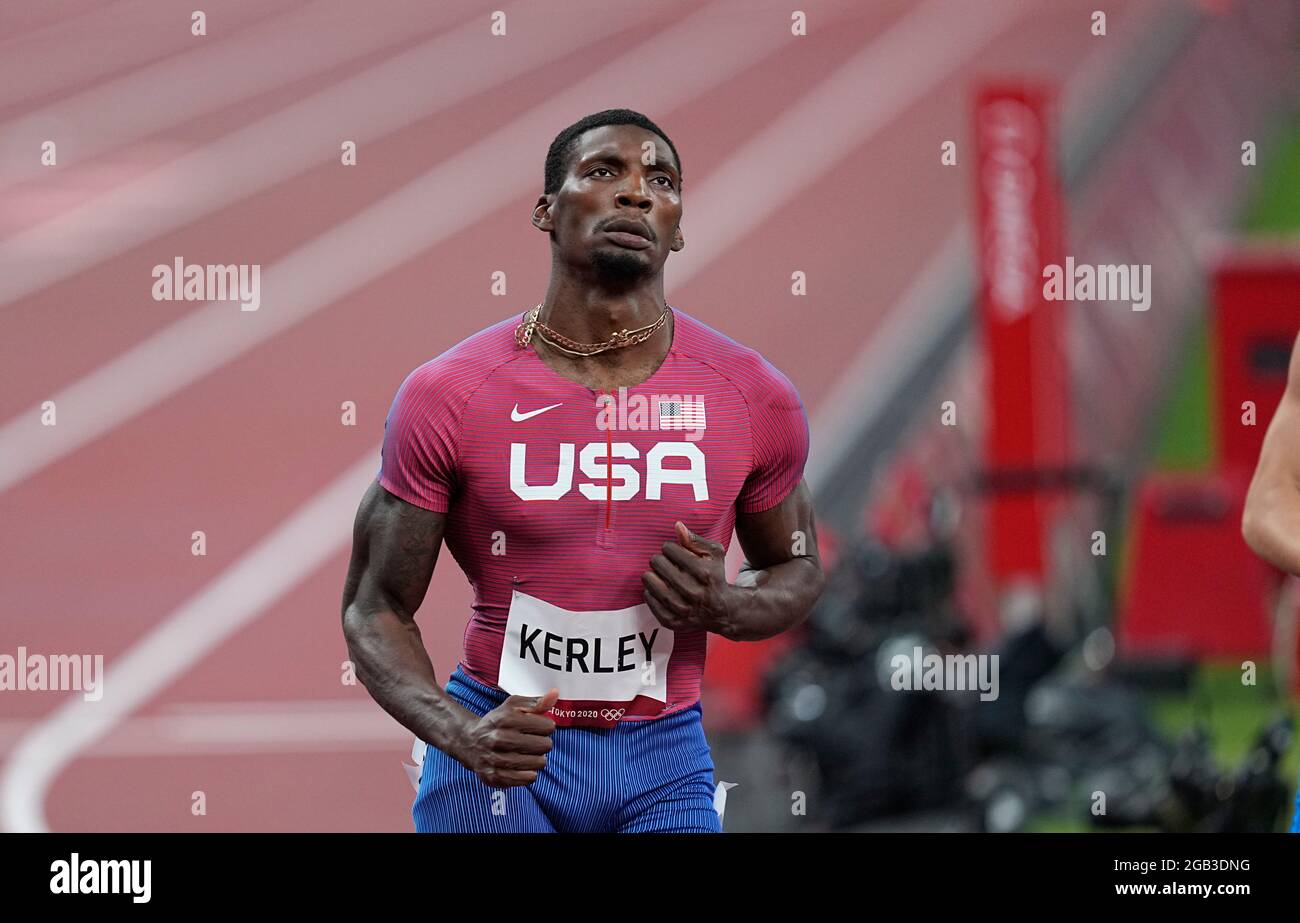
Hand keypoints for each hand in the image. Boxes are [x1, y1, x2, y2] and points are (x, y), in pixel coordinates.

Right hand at [453, 688, 557, 787]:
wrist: (470, 742)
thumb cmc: (497, 723)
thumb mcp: (514, 706)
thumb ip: (536, 702)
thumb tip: (554, 694)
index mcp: (506, 719)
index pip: (547, 726)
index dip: (546, 726)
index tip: (537, 727)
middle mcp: (499, 739)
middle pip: (545, 745)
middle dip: (542, 742)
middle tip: (531, 741)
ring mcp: (496, 759)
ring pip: (539, 763)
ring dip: (537, 758)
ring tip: (526, 753)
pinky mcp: (495, 777)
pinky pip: (528, 779)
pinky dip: (529, 773)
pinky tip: (521, 764)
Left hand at [641, 521, 739, 636]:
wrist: (722, 610)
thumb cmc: (715, 576)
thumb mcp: (713, 554)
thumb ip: (695, 539)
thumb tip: (677, 526)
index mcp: (705, 573)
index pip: (672, 551)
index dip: (669, 547)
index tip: (670, 550)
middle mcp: (695, 593)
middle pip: (661, 567)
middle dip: (658, 560)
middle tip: (659, 560)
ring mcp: (684, 610)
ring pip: (655, 587)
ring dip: (650, 576)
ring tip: (652, 572)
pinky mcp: (674, 622)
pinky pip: (653, 605)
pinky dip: (649, 594)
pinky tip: (653, 588)